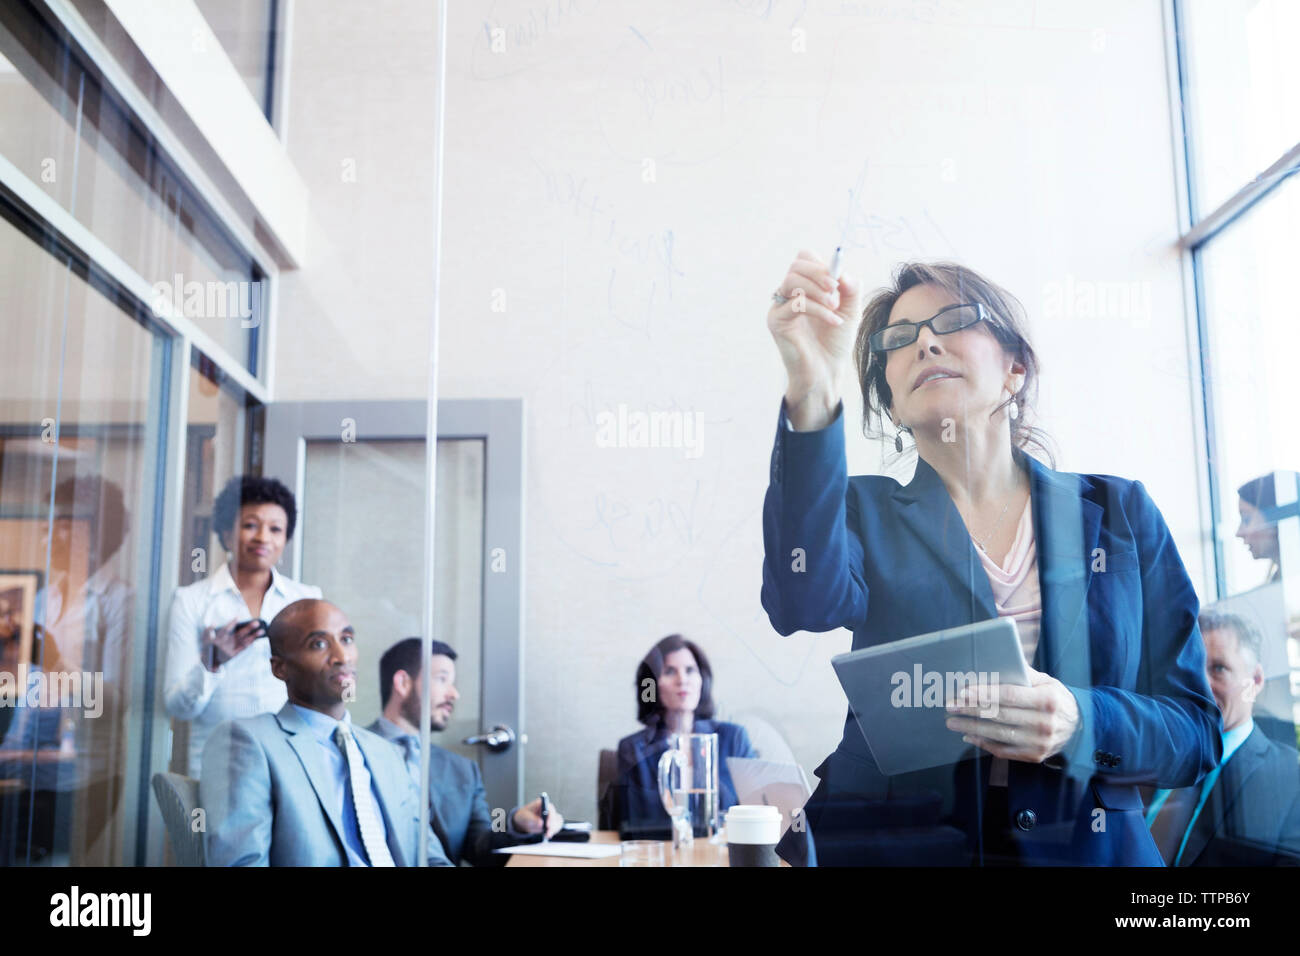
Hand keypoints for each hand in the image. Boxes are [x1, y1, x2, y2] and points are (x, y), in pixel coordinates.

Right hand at [201, 618, 262, 670]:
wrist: (208, 663)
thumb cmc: (207, 647)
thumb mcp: (204, 638)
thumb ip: (208, 630)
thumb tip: (215, 622)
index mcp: (217, 640)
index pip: (225, 630)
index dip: (231, 624)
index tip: (238, 617)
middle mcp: (225, 645)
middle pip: (239, 635)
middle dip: (248, 628)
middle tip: (257, 622)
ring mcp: (230, 650)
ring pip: (243, 641)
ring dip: (253, 636)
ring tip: (262, 630)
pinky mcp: (233, 655)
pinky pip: (242, 648)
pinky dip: (249, 643)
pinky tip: (256, 638)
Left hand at [512, 798, 563, 837]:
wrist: (523, 821)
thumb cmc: (524, 815)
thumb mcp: (525, 816)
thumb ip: (532, 819)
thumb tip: (541, 823)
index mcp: (542, 804)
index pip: (550, 809)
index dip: (551, 817)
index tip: (547, 825)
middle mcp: (549, 809)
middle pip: (556, 816)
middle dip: (553, 826)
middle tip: (548, 834)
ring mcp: (551, 816)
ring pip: (558, 822)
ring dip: (554, 829)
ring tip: (547, 835)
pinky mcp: (552, 823)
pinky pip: (556, 827)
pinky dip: (553, 831)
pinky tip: (548, 835)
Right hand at [768, 250, 862, 429]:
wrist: (827, 371)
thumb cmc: (835, 342)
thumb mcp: (851, 311)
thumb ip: (851, 289)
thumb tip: (843, 272)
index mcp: (805, 287)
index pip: (805, 259)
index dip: (822, 264)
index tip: (839, 281)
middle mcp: (789, 294)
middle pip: (796, 265)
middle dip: (819, 273)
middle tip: (836, 290)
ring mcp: (780, 307)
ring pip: (792, 280)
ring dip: (818, 291)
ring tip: (834, 308)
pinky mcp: (776, 321)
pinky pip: (795, 303)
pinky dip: (818, 309)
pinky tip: (833, 321)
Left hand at [943, 666, 1080, 763]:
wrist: (1080, 727)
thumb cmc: (1056, 699)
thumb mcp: (1047, 682)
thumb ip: (1023, 674)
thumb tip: (995, 663)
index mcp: (1047, 700)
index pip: (1009, 695)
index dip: (984, 693)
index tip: (963, 692)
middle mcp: (1045, 723)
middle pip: (1000, 715)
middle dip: (971, 710)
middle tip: (950, 706)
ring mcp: (1040, 742)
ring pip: (998, 734)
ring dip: (972, 728)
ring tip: (953, 721)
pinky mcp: (1035, 756)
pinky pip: (1004, 751)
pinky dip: (984, 743)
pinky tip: (969, 734)